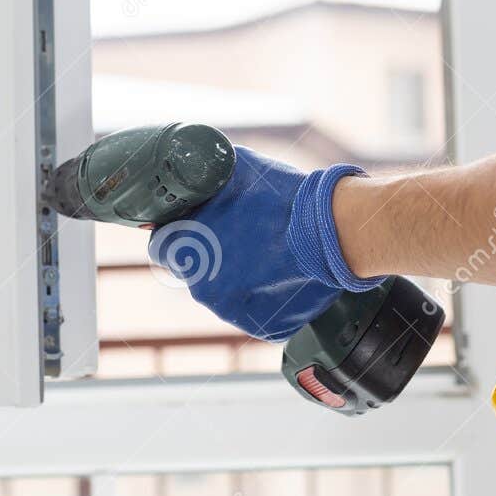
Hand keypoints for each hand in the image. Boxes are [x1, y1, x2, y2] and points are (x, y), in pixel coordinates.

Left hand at [147, 148, 383, 342]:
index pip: (162, 246)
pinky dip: (266, 295)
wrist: (333, 229)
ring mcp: (232, 312)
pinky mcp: (262, 327)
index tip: (195, 226)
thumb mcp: (234, 168)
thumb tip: (190, 170)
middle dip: (211, 255)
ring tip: (268, 253)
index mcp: (187, 249)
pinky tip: (283, 273)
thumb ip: (204, 178)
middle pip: (194, 271)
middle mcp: (202, 288)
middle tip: (240, 236)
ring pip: (225, 293)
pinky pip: (254, 310)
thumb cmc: (282, 196)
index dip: (177, 234)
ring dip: (238, 277)